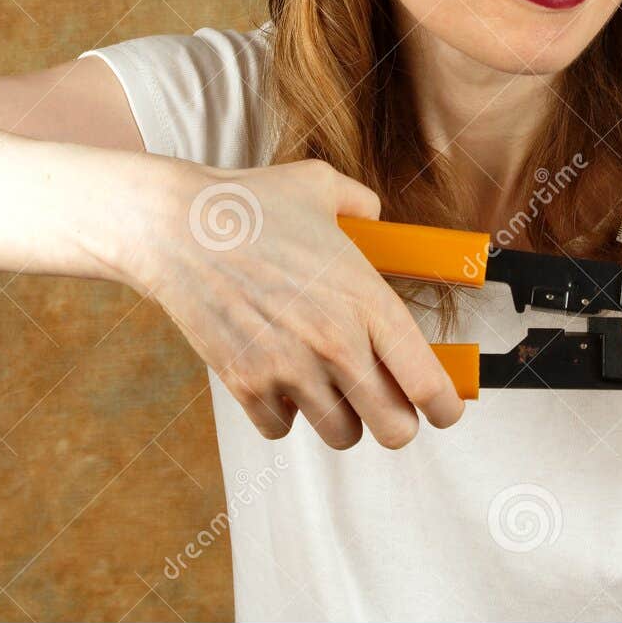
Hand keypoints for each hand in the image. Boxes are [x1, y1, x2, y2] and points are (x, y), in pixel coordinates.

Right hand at [135, 156, 465, 449]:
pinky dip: (284, 412)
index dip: (445, 406)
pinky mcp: (245, 385)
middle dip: (398, 421)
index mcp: (367, 300)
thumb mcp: (323, 186)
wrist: (176, 225)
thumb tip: (377, 218)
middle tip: (386, 401)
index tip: (442, 407)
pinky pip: (283, 428)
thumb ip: (364, 206)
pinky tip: (280, 377)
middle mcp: (335, 343)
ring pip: (342, 436)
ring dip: (341, 416)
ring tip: (328, 382)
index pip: (429, 384)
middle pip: (395, 430)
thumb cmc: (251, 203)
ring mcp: (288, 369)